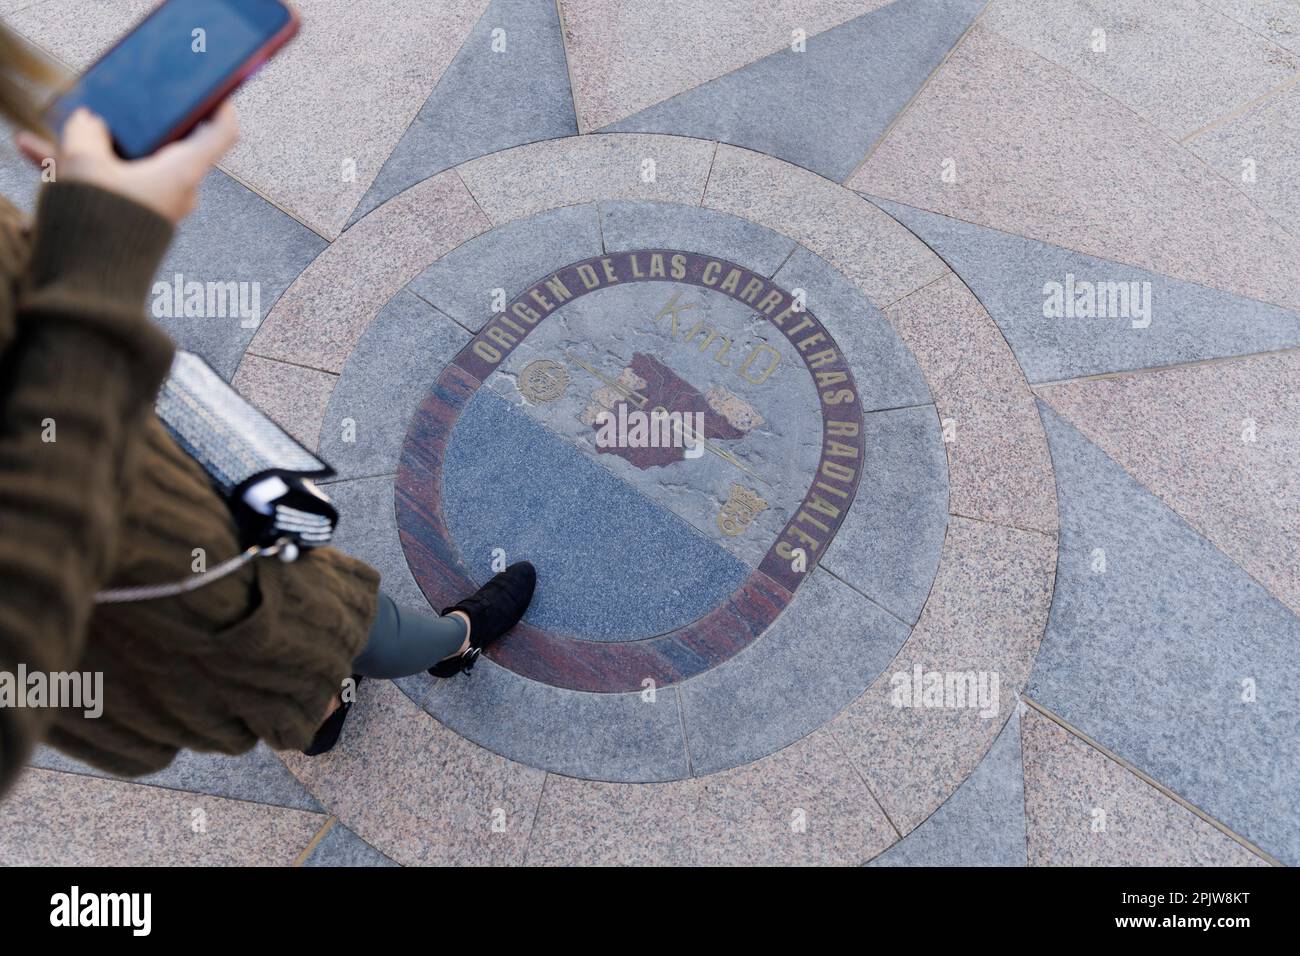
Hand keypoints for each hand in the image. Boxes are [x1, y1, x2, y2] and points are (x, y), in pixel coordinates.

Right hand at [14, 102, 238, 224]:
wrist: (89, 282)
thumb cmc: (99, 220)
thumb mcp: (84, 160)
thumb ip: (87, 129)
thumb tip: (90, 122)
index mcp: (182, 171)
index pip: (221, 132)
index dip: (219, 104)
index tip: (211, 87)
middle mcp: (178, 188)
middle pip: (160, 141)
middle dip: (124, 122)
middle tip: (107, 102)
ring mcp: (157, 204)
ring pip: (123, 162)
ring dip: (84, 147)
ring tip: (42, 136)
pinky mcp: (135, 217)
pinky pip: (110, 183)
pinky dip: (79, 170)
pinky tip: (33, 151)